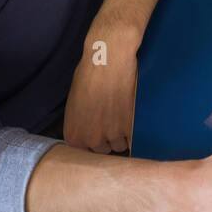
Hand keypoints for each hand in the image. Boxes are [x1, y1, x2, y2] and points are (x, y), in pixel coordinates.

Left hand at [63, 20, 137, 153]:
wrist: (109, 59)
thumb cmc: (90, 73)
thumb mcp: (75, 102)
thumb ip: (80, 123)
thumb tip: (88, 130)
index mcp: (74, 135)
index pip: (86, 152)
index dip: (95, 140)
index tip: (102, 130)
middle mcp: (91, 139)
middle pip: (104, 150)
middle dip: (109, 137)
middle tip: (114, 119)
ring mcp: (111, 135)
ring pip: (121, 145)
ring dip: (124, 133)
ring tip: (125, 113)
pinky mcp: (130, 127)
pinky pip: (135, 138)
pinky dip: (136, 130)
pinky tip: (134, 116)